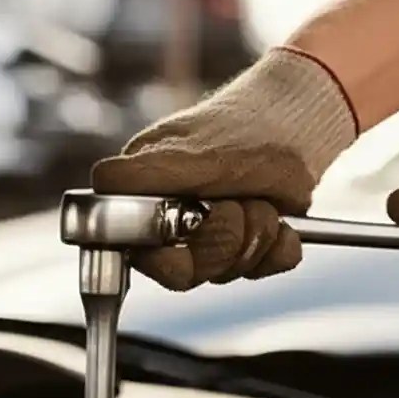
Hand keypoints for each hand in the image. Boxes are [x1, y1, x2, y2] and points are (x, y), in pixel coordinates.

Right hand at [92, 48, 355, 289]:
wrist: (298, 124)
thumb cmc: (237, 128)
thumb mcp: (182, 153)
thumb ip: (137, 175)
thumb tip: (100, 186)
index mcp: (147, 199)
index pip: (136, 255)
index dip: (164, 254)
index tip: (185, 225)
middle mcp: (175, 223)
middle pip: (185, 274)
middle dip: (220, 240)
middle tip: (233, 203)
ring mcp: (215, 236)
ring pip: (227, 272)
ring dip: (253, 235)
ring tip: (259, 199)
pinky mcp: (253, 245)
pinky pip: (265, 269)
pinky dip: (280, 246)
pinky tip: (282, 218)